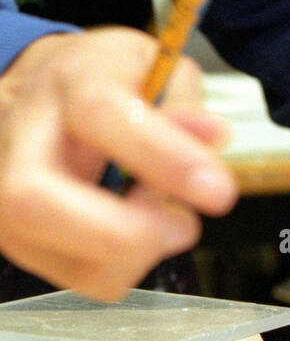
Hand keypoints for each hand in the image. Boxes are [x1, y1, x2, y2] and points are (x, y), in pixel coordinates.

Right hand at [0, 27, 238, 299]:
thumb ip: (184, 106)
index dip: (160, 155)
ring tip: (161, 223)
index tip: (217, 189)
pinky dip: (110, 267)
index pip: (98, 112)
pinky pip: (60, 273)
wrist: (40, 88)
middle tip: (182, 226)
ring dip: (123, 259)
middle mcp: (20, 133)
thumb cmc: (103, 80)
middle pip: (32, 196)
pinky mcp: (8, 231)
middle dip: (120, 233)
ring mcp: (1, 189)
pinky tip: (132, 233)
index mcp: (68, 78)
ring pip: (41, 250)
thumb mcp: (155, 67)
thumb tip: (212, 138)